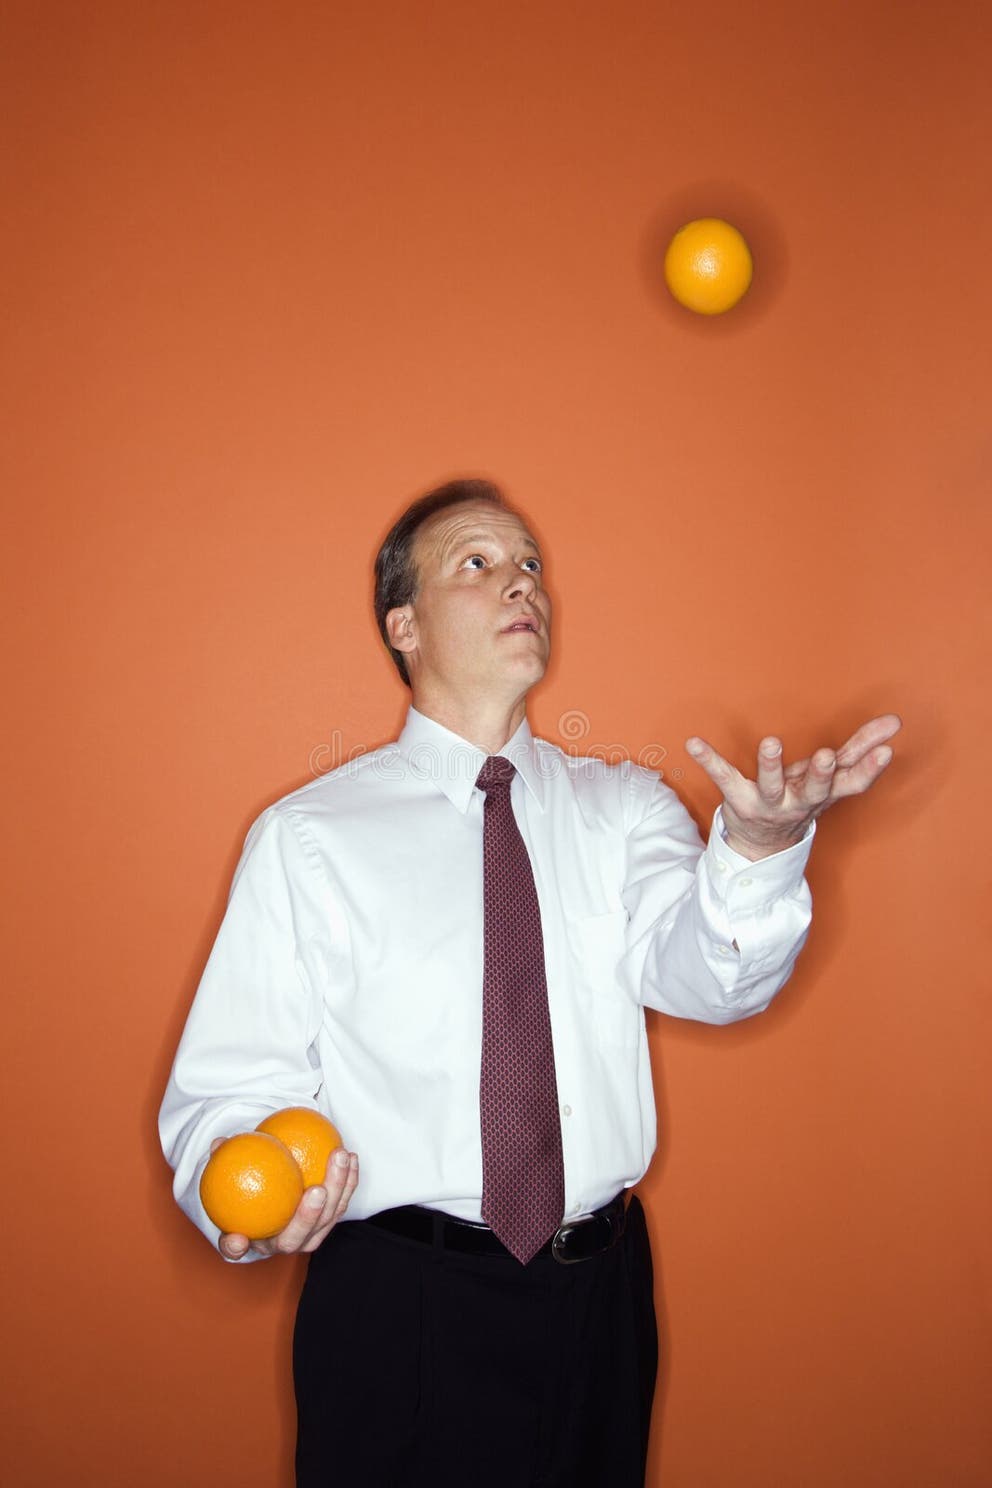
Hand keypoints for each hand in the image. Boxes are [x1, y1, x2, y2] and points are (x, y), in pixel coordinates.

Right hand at [214, 1142, 359, 1260]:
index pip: (237, 1249)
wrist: (276, 1199)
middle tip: (316, 1190)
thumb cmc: (252, 1186)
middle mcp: (283, 1245)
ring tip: (340, 1157)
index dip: (235, 1247)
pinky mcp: (329, 1221)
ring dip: (339, 1189)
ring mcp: (310, 1236)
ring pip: (328, 1219)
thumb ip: (223, 1161)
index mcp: (253, 1241)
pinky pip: (341, 1202)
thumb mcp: (233, 1176)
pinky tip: (351, 1156)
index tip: (237, 1237)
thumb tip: (218, 1143)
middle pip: (298, 1238)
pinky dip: (349, 1181)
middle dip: (310, 1217)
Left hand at [685, 713, 901, 860]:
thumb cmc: (802, 798)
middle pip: (814, 790)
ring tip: (769, 742)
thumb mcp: (833, 779)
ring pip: (770, 786)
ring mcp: (768, 804)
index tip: (887, 750)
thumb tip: (895, 722)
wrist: (764, 845)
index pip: (852, 783)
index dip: (869, 768)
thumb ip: (861, 749)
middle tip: (825, 756)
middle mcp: (798, 802)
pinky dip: (708, 760)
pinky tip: (693, 743)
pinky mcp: (738, 799)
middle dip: (820, 774)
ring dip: (770, 764)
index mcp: (824, 795)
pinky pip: (723, 777)